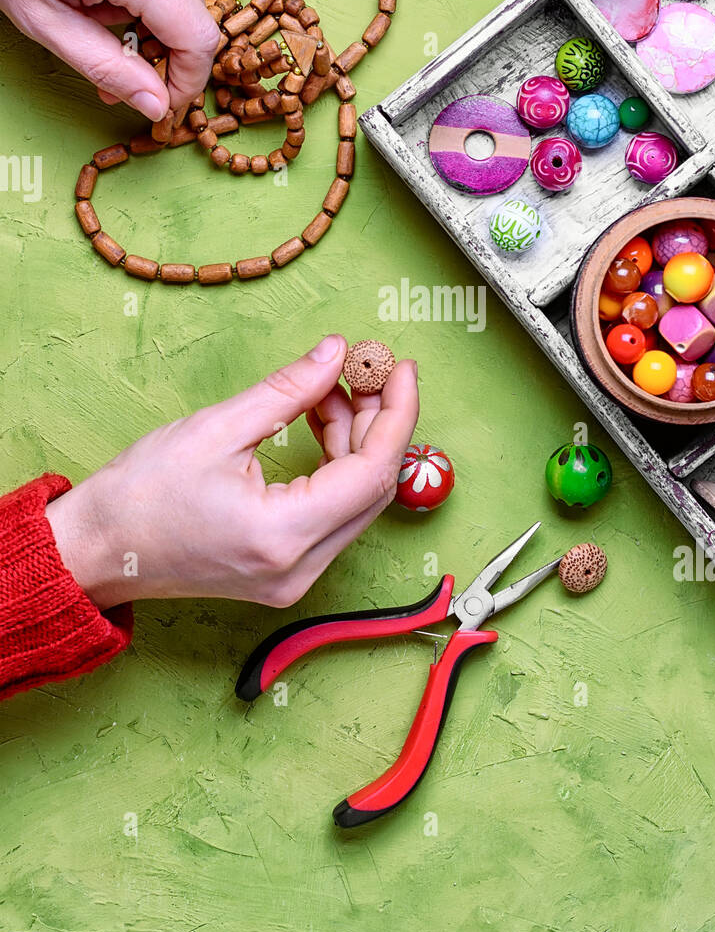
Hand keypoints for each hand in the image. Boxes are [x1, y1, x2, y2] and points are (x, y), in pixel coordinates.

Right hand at [45, 336, 418, 610]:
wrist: (96, 551)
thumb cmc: (140, 496)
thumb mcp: (217, 428)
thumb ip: (288, 390)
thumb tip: (335, 353)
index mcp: (284, 534)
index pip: (372, 471)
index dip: (396, 413)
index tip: (400, 367)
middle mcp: (301, 567)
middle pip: (373, 488)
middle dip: (378, 422)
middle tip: (366, 369)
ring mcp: (296, 578)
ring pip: (356, 502)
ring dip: (354, 441)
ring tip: (327, 391)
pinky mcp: (286, 574)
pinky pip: (333, 515)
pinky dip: (334, 467)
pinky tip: (317, 425)